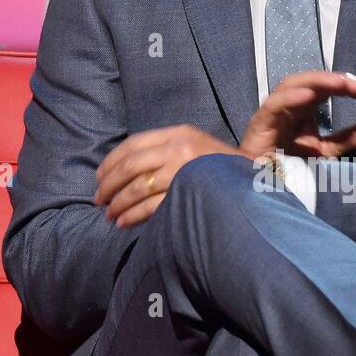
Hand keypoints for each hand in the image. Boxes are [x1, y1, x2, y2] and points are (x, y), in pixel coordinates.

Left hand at [94, 125, 241, 226]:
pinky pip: (151, 204)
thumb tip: (126, 170)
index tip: (99, 177)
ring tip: (109, 215)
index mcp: (179, 133)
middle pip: (131, 166)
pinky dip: (132, 214)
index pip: (134, 144)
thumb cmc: (221, 168)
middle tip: (99, 199)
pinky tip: (123, 222)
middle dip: (109, 185)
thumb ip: (167, 151)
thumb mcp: (196, 146)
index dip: (111, 161)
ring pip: (138, 186)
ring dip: (119, 203)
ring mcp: (184, 169)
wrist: (256, 181)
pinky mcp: (187, 191)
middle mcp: (180, 147)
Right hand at [240, 70, 355, 160]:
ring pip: (292, 84)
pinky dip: (290, 98)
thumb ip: (350, 137)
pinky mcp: (260, 122)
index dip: (348, 86)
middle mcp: (289, 104)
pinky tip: (308, 96)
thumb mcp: (328, 150)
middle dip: (336, 80)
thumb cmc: (291, 167)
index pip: (326, 88)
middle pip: (311, 81)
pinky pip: (274, 104)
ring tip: (340, 84)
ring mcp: (274, 111)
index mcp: (303, 108)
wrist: (263, 188)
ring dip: (317, 81)